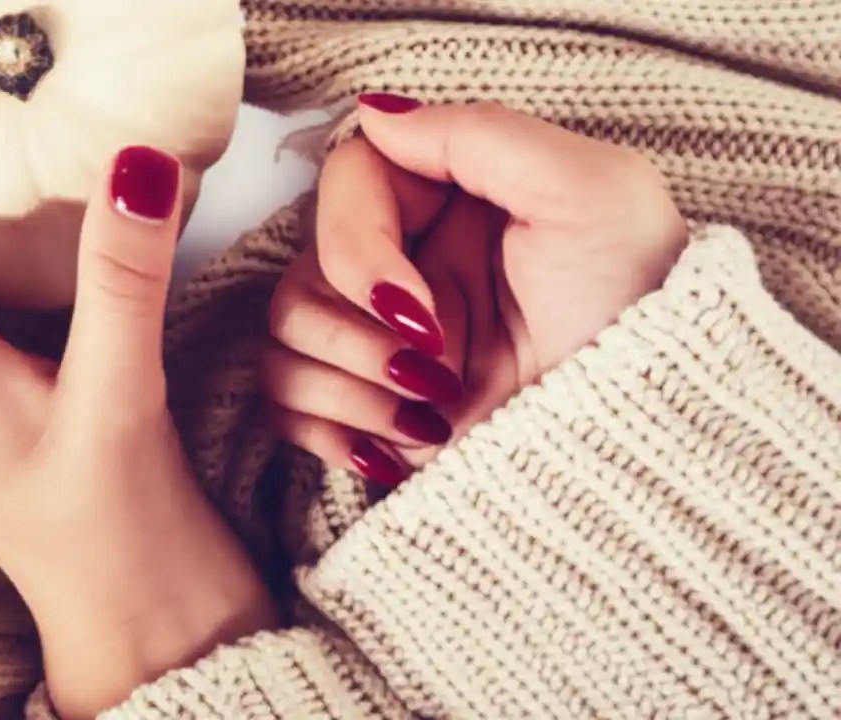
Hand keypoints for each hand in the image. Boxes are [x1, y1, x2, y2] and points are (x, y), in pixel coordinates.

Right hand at [264, 98, 686, 485]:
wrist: (649, 438)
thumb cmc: (638, 311)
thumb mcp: (590, 194)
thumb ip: (479, 136)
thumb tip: (376, 115)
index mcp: (446, 201)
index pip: (344, 187)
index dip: (357, 251)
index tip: (416, 308)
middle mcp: (404, 265)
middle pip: (299, 274)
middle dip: (361, 336)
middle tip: (436, 369)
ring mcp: (382, 340)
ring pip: (286, 341)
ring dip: (351, 389)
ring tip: (432, 415)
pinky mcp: (371, 406)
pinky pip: (288, 405)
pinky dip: (331, 432)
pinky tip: (397, 446)